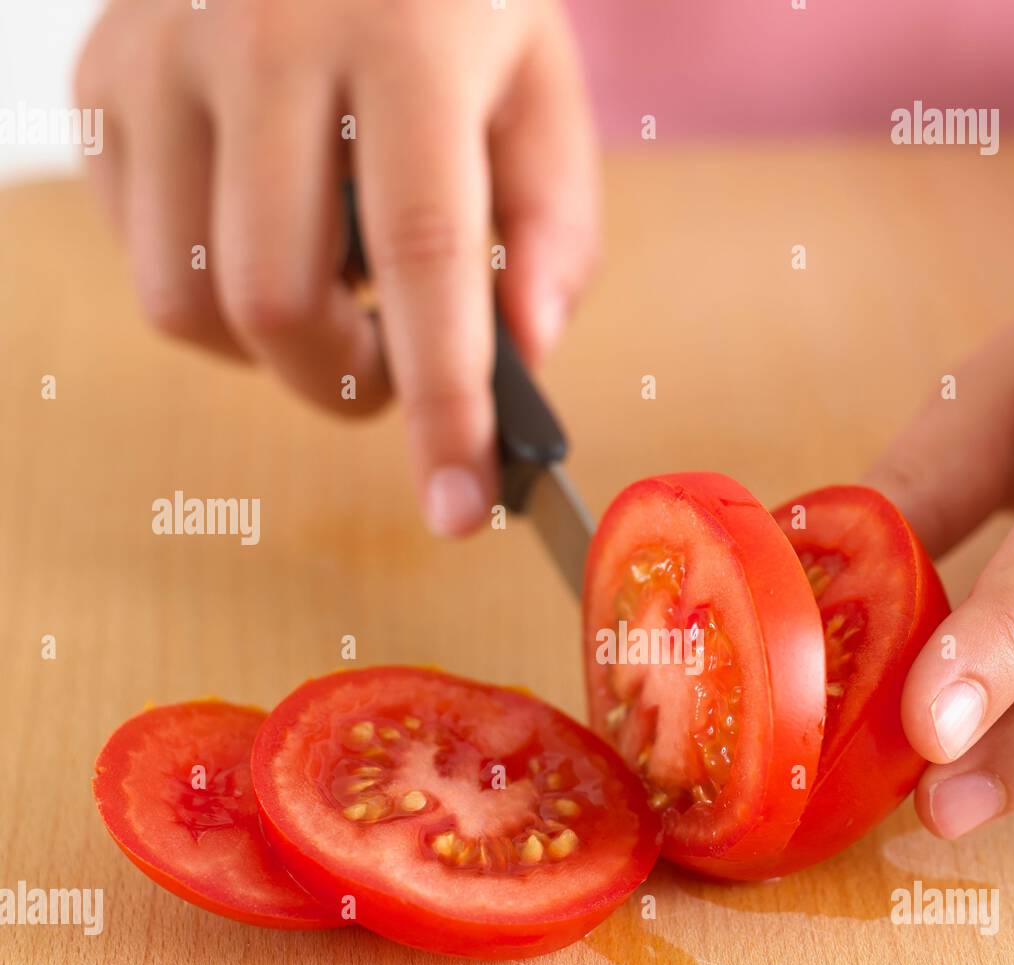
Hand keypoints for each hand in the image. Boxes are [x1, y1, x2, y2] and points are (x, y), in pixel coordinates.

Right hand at [75, 0, 598, 534]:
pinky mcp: (100, 75)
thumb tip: (525, 353)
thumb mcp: (542, 81)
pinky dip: (215, 287)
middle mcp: (261, 32)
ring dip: (275, 348)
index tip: (460, 510)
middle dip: (346, 385)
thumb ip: (554, 223)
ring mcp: (160, 50)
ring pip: (185, 303)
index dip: (442, 406)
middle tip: (395, 367)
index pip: (422, 258)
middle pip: (273, 304)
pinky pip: (140, 255)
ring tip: (330, 287)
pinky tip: (266, 224)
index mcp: (403, 34)